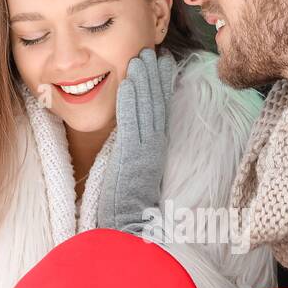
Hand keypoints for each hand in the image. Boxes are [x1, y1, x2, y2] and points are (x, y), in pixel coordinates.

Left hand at [95, 47, 176, 234]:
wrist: (127, 235)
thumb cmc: (125, 216)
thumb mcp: (131, 181)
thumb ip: (132, 161)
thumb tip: (129, 148)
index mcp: (154, 154)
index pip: (159, 113)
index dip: (161, 88)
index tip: (161, 66)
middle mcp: (153, 149)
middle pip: (156, 105)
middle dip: (155, 77)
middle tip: (154, 51)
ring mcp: (143, 152)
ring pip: (146, 108)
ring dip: (144, 80)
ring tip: (142, 56)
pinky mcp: (131, 156)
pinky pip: (131, 122)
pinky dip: (132, 100)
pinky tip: (129, 80)